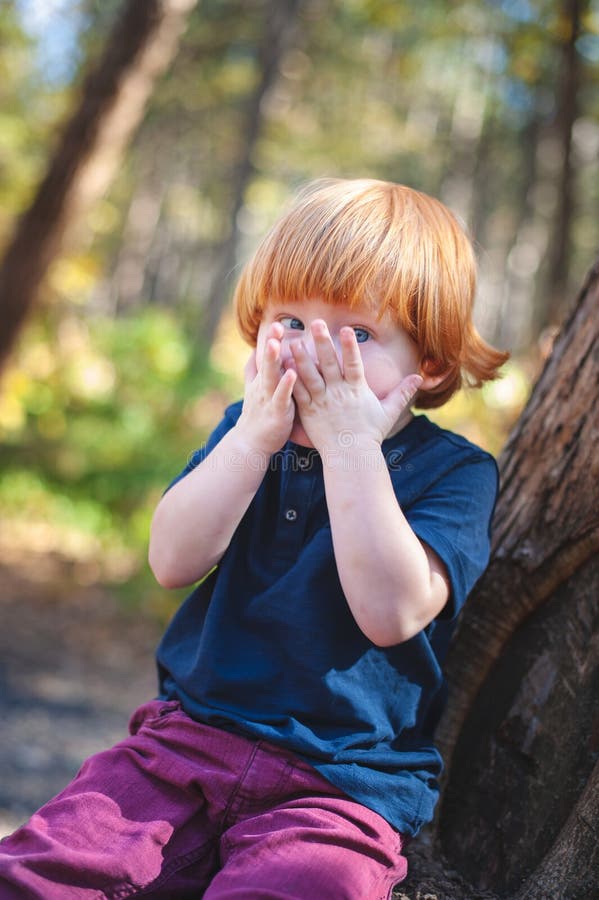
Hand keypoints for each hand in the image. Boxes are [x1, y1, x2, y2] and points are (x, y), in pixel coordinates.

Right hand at [236, 322, 296, 455]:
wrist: (251, 444)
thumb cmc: (258, 415)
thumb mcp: (254, 390)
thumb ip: (254, 370)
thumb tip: (255, 350)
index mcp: (262, 380)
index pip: (265, 356)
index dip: (270, 340)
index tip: (277, 322)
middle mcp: (263, 386)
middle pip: (266, 361)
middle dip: (271, 343)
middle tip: (276, 326)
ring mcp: (268, 398)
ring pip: (270, 376)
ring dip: (273, 359)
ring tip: (277, 343)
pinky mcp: (276, 412)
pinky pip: (281, 397)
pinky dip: (285, 385)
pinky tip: (292, 373)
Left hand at [287, 320, 421, 452]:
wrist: (350, 456)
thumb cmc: (370, 434)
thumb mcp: (389, 412)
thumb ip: (402, 392)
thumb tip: (419, 378)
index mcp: (357, 391)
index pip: (354, 364)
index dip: (350, 346)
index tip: (346, 329)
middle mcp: (338, 394)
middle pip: (329, 364)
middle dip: (323, 342)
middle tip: (316, 323)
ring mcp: (321, 402)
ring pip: (309, 376)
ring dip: (301, 358)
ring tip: (294, 341)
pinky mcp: (308, 411)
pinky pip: (298, 393)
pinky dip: (291, 380)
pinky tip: (284, 366)